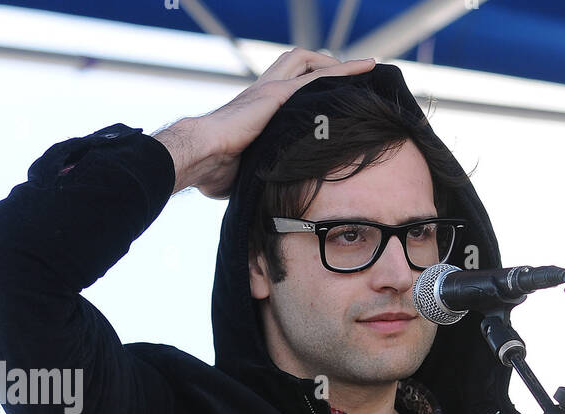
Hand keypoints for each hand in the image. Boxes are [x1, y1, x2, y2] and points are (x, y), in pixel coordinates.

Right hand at [154, 49, 374, 197]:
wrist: (200, 155)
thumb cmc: (213, 169)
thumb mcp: (243, 172)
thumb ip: (259, 176)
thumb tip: (268, 202)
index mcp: (256, 109)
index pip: (285, 86)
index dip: (308, 86)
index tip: (330, 95)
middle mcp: (264, 92)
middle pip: (295, 62)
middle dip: (322, 66)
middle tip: (345, 79)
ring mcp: (270, 90)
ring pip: (305, 60)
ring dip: (333, 64)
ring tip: (359, 71)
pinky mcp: (278, 95)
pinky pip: (317, 77)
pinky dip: (343, 71)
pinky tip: (364, 69)